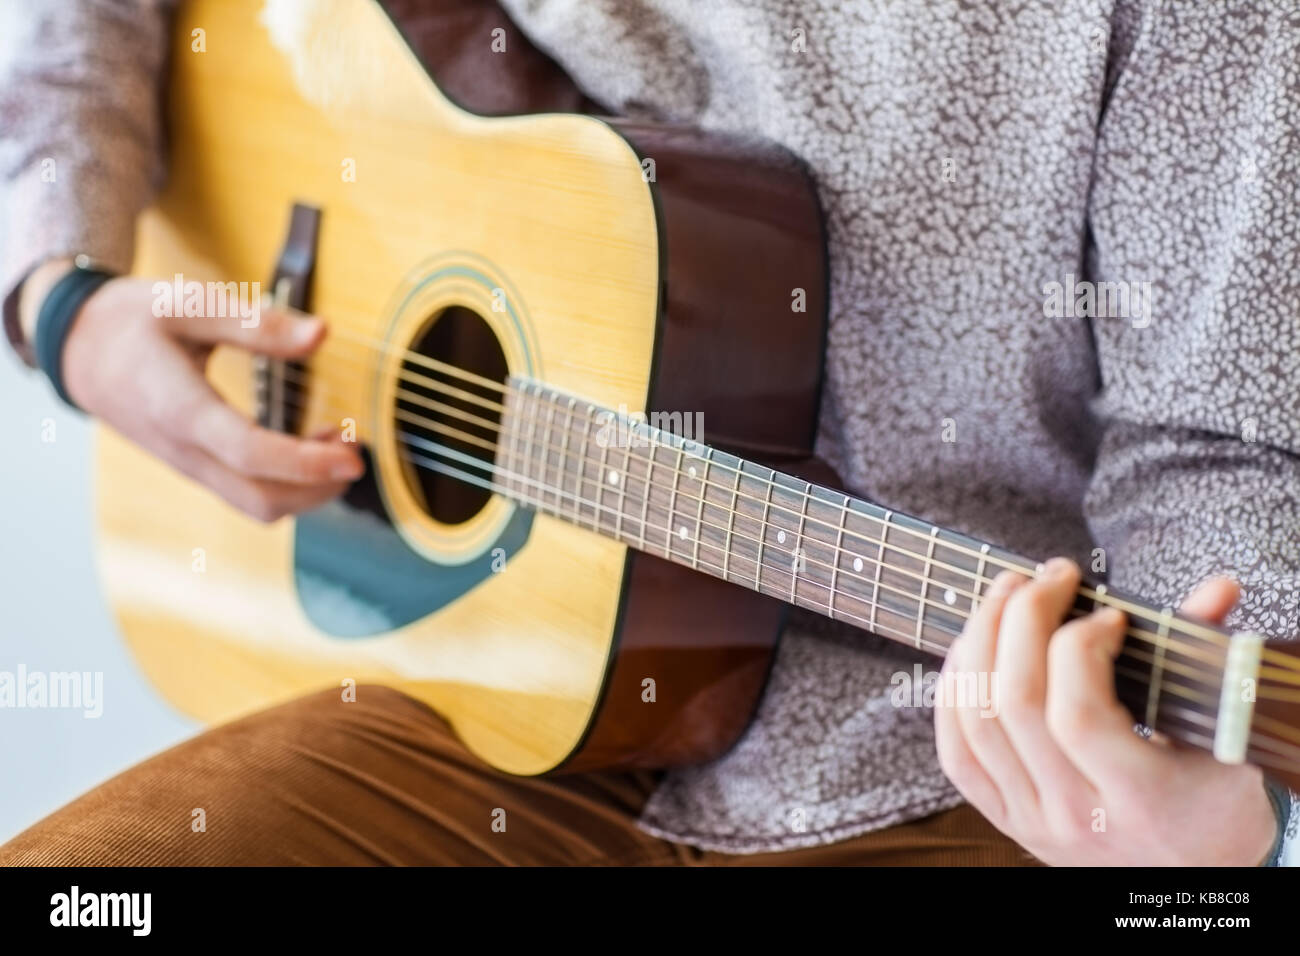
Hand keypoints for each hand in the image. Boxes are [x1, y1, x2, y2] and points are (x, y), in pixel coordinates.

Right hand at [58, 275, 363, 521]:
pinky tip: (311, 444)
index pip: (250, 454)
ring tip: (339, 442)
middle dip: (318, 488)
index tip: (352, 457)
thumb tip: (322, 333)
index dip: (306, 462)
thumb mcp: (188, 304)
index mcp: (180, 408)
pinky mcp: (197, 468)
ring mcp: (189, 466)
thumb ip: (256, 322)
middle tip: (356, 453)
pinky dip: (288, 483)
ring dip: (308, 489)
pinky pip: (248, 494)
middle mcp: (185, 450)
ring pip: (257, 506)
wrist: (77, 349)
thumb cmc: (132, 321)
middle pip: (260, 500)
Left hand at [934, 557, 1277, 865]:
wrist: (1191, 879)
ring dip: (980, 640)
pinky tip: (973, 649)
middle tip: (1047, 577)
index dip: (1081, 647)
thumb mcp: (1227, 740)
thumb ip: (1206, 659)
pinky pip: (956, 751)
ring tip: (1007, 595)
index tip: (1109, 615)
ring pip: (975, 719)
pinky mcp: (1005, 818)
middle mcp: (1078, 814)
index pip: (1078, 714)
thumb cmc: (1213, 806)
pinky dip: (953, 691)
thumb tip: (1216, 588)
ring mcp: (1033, 819)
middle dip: (1022, 617)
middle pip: (1015, 702)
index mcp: (1144, 800)